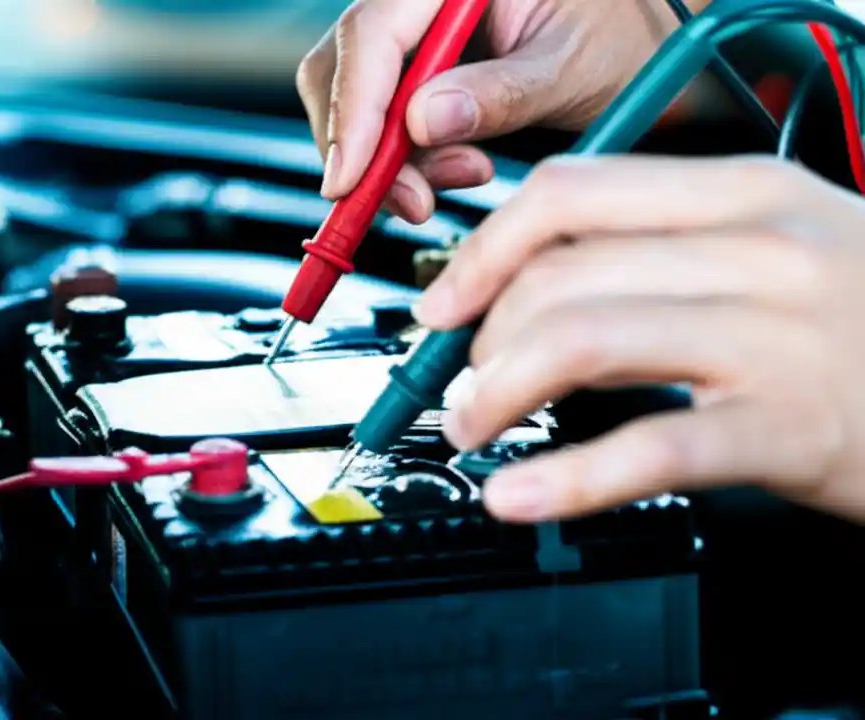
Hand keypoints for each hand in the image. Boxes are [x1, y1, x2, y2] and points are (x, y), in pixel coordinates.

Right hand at [297, 0, 707, 223]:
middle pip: (343, 68)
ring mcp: (413, 31)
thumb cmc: (624, 34)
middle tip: (409, 203)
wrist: (644, 41)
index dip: (352, 109)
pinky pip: (381, 118)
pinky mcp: (414, 69)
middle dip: (364, 146)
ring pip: (353, 100)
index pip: (372, 32)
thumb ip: (500, 93)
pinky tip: (460, 164)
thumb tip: (425, 122)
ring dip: (390, 160)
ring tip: (462, 175)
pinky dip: (408, 159)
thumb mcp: (572, 67)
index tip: (351, 179)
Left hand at [413, 155, 864, 524]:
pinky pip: (649, 447)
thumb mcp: (778, 252)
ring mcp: (781, 337)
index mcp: (744, 194)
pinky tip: (517, 494)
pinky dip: (563, 478)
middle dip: (480, 339)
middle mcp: (760, 249)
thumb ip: (664, 254)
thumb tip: (530, 282)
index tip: (447, 303)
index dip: (483, 250)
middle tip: (463, 387)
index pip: (571, 193)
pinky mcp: (794, 429)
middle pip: (559, 273)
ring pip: (581, 340)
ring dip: (495, 393)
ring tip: (475, 430)